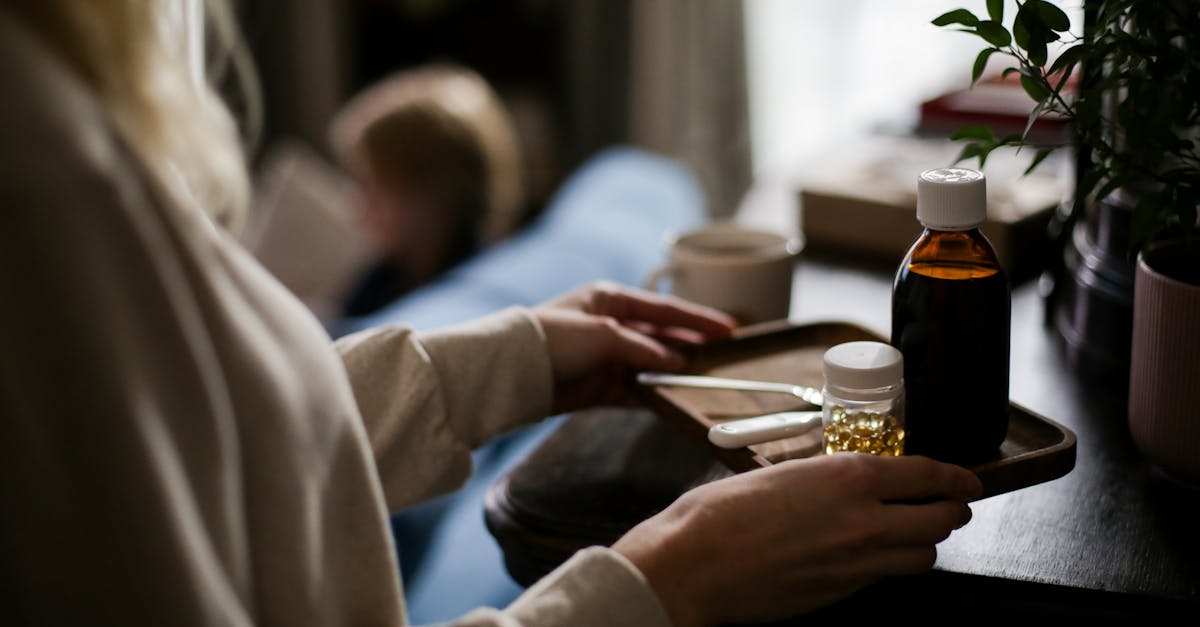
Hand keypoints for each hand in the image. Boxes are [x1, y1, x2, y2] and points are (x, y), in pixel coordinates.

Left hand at [531, 281, 735, 412]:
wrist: (510, 371)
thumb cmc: (552, 338)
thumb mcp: (602, 334)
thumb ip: (643, 348)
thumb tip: (674, 362)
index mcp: (609, 299)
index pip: (663, 309)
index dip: (697, 319)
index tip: (728, 329)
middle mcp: (609, 325)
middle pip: (660, 337)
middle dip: (690, 346)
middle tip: (724, 356)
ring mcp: (604, 357)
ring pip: (649, 365)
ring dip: (673, 373)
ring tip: (704, 380)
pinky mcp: (596, 387)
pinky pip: (633, 390)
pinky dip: (651, 395)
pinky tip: (673, 399)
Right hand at [612, 453, 981, 626]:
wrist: (693, 566)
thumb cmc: (720, 515)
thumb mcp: (779, 473)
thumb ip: (823, 476)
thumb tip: (848, 478)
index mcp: (847, 476)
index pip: (927, 475)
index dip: (957, 476)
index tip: (967, 478)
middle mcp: (864, 519)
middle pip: (941, 518)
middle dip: (952, 509)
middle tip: (949, 504)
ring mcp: (857, 562)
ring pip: (924, 554)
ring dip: (925, 541)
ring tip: (913, 531)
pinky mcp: (843, 592)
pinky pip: (886, 575)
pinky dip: (891, 563)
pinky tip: (871, 553)